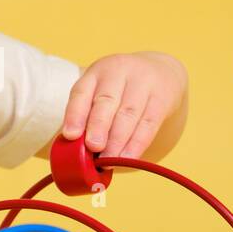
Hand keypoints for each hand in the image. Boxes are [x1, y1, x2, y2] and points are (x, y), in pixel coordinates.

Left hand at [60, 51, 187, 158]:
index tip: (70, 135)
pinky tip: (128, 158)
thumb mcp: (100, 90)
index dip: (75, 114)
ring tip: (108, 160)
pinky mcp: (161, 98)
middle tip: (93, 147)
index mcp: (96, 72)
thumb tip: (74, 149)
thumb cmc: (120, 89)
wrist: (161, 71)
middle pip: (107, 100)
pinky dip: (137, 144)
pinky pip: (148, 124)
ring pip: (129, 114)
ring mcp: (143, 83)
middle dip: (99, 126)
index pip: (82, 91)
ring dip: (117, 141)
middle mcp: (119, 73)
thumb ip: (87, 115)